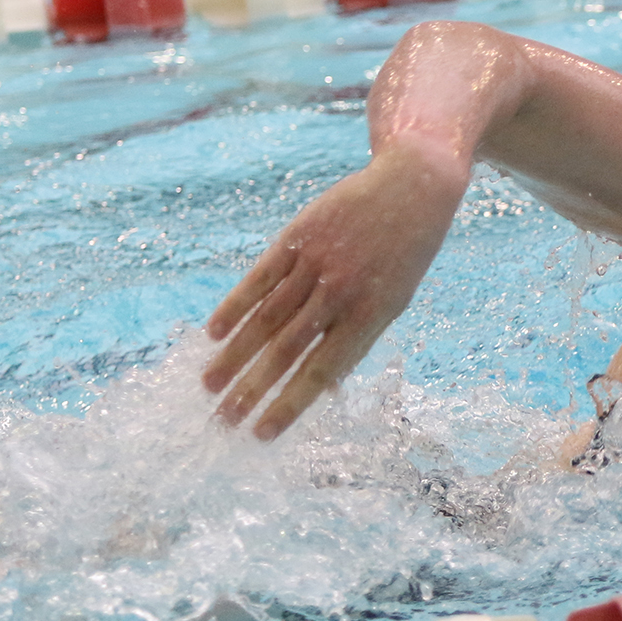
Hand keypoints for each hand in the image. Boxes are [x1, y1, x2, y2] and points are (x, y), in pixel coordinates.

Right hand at [201, 146, 465, 438]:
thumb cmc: (403, 254)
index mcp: (371, 317)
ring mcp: (317, 265)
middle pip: (287, 351)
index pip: (322, 371)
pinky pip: (259, 279)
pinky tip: (214, 333)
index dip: (290, 404)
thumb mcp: (393, 301)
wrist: (413, 187)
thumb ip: (356, 341)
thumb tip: (325, 391)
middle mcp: (341, 294)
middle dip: (252, 390)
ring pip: (267, 319)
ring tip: (208, 385)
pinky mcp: (298, 239)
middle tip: (223, 420)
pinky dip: (235, 307)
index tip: (263, 433)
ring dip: (234, 356)